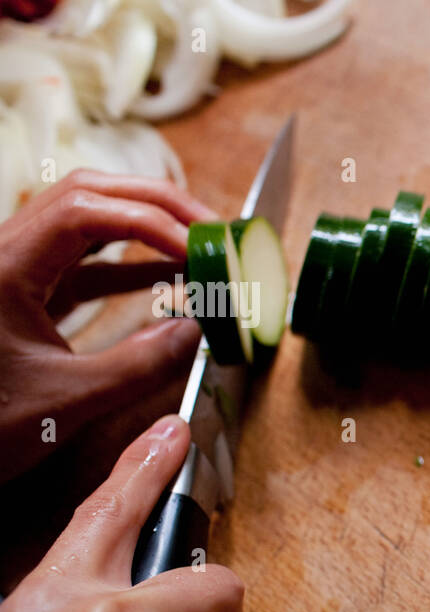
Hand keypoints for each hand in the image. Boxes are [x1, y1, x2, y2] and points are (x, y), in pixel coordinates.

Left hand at [0, 170, 215, 483]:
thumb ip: (137, 366)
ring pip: (87, 220)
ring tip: (198, 246)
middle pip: (88, 195)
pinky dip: (130, 262)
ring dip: (146, 225)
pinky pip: (83, 259)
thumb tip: (195, 333)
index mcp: (4, 269)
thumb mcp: (65, 401)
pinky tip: (170, 276)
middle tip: (211, 232)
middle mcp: (6, 254)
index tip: (198, 250)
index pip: (85, 212)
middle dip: (157, 205)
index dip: (150, 221)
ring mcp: (15, 268)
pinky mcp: (25, 290)